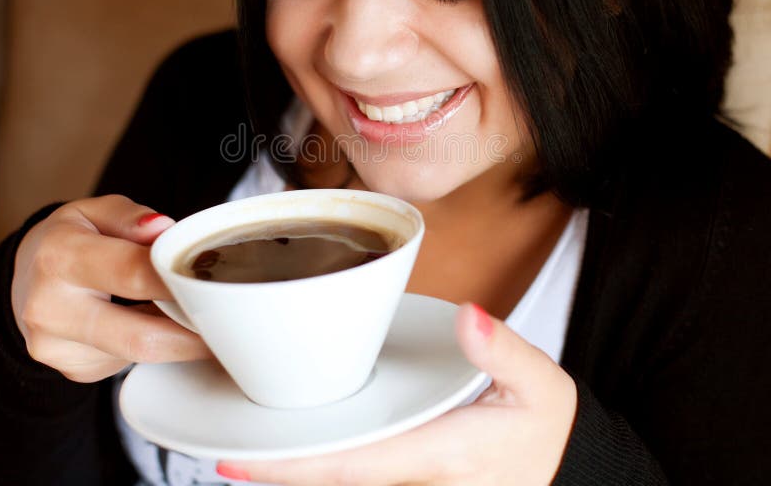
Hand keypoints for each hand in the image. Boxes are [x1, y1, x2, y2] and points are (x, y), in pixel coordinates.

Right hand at [12, 194, 211, 382]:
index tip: (218, 288)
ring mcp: (57, 348)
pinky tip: (160, 325)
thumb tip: (165, 228)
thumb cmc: (72, 239)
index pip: (132, 273)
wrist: (24, 280)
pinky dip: (155, 345)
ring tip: (203, 318)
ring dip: (179, 339)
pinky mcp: (72, 370)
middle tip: (233, 327)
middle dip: (194, 334)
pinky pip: (128, 362)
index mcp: (61, 257)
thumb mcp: (95, 211)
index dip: (179, 282)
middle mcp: (50, 308)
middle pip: (140, 335)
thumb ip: (131, 217)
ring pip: (139, 355)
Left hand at [217, 303, 576, 484]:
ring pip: (343, 478)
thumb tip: (470, 317)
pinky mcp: (414, 475)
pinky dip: (324, 459)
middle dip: (275, 468)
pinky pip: (360, 472)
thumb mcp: (539, 382)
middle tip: (219, 446)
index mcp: (442, 451)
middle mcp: (418, 477)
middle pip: (333, 478)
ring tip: (243, 435)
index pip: (353, 463)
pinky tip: (299, 438)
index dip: (292, 466)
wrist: (567, 467)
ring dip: (294, 465)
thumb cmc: (547, 426)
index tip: (237, 461)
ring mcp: (414, 482)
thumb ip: (502, 350)